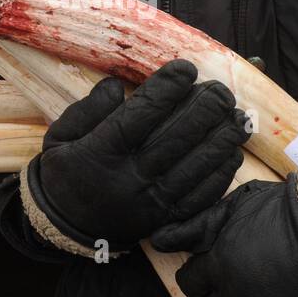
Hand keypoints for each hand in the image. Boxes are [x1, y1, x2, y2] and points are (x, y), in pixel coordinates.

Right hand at [25, 59, 249, 250]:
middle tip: (220, 89)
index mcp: (100, 152)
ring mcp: (150, 201)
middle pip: (175, 138)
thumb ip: (88, 109)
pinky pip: (200, 197)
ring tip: (237, 116)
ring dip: (221, 139)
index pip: (139, 115)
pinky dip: (220, 173)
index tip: (186, 68)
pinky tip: (232, 152)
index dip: (166, 89)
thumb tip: (116, 85)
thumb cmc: (64, 172)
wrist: (65, 228)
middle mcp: (128, 177)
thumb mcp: (60, 136)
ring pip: (194, 166)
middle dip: (204, 109)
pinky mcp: (165, 219)